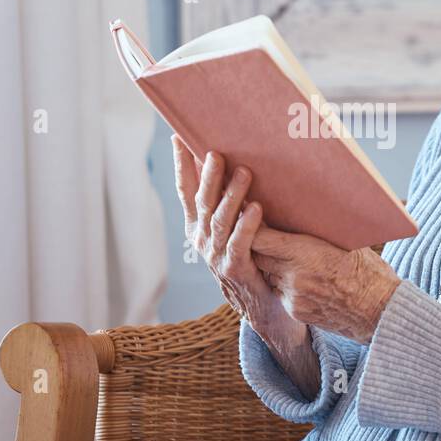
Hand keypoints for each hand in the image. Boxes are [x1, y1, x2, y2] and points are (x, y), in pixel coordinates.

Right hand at [171, 136, 299, 341]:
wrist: (262, 305)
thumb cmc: (251, 255)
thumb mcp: (234, 225)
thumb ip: (228, 198)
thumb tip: (234, 158)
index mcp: (196, 225)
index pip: (186, 189)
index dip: (181, 164)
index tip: (178, 136)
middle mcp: (201, 238)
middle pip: (202, 201)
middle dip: (209, 176)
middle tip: (217, 152)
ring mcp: (216, 255)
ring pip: (221, 220)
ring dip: (232, 196)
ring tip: (244, 173)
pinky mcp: (236, 269)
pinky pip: (241, 243)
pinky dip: (248, 225)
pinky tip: (258, 208)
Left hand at [251, 226, 401, 343]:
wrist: (380, 311)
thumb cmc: (369, 271)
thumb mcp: (345, 242)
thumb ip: (315, 233)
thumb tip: (297, 212)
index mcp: (306, 253)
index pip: (260, 238)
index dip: (250, 226)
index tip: (249, 214)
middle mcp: (294, 275)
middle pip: (257, 256)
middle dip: (257, 243)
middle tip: (259, 229)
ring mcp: (293, 295)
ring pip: (266, 274)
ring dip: (270, 264)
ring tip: (283, 254)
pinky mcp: (295, 311)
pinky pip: (278, 291)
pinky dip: (282, 282)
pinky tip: (299, 277)